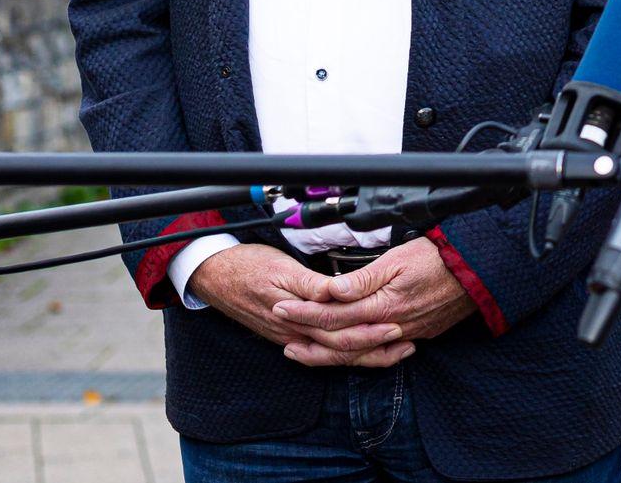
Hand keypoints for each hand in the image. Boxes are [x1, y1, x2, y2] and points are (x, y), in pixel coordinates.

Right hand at [185, 244, 413, 367]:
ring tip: (392, 350)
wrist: (215, 276)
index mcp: (297, 317)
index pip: (339, 334)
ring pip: (332, 354)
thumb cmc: (248, 266)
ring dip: (363, 354)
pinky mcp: (288, 334)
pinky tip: (358, 350)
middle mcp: (295, 333)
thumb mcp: (281, 267)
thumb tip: (336, 292)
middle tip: (406, 341)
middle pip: (340, 349)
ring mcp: (291, 337)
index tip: (395, 325)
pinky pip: (320, 350)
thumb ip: (310, 284)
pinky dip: (343, 352)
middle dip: (375, 348)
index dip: (369, 332)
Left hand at [274, 236, 475, 367]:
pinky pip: (379, 352)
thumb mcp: (397, 259)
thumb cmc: (438, 258)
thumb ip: (363, 278)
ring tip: (303, 351)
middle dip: (307, 334)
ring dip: (327, 353)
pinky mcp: (416, 335)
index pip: (333, 314)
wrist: (478, 271)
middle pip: (340, 339)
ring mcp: (404, 334)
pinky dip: (357, 355)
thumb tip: (331, 290)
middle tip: (281, 329)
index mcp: (382, 306)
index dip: (304, 312)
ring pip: (358, 352)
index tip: (280, 306)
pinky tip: (345, 352)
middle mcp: (391, 326)